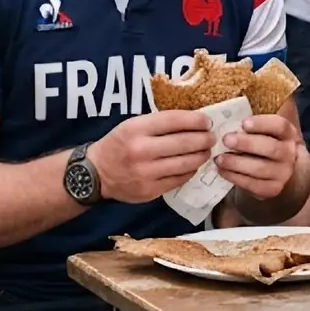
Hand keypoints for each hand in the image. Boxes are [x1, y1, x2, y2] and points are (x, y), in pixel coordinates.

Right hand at [86, 112, 217, 203]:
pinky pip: (179, 179)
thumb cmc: (117, 144)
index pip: (173, 121)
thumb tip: (191, 122)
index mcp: (135, 129)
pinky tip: (192, 165)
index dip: (194, 120)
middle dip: (203, 138)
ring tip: (206, 151)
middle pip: (184, 143)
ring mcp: (147, 173)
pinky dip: (190, 171)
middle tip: (212, 137)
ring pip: (185, 163)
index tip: (207, 120)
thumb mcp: (131, 126)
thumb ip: (157, 124)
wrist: (97, 173)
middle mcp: (142, 150)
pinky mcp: (152, 190)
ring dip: (201, 156)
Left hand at [217, 112, 300, 200]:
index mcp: (287, 133)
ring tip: (219, 159)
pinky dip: (235, 177)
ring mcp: (283, 173)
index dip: (262, 124)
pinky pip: (254, 185)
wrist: (276, 168)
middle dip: (247, 144)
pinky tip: (222, 170)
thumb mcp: (262, 129)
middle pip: (271, 148)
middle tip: (226, 140)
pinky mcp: (272, 189)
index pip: (279, 126)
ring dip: (237, 163)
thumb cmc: (262, 141)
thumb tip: (225, 122)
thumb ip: (249, 125)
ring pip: (261, 169)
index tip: (244, 123)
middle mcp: (289, 153)